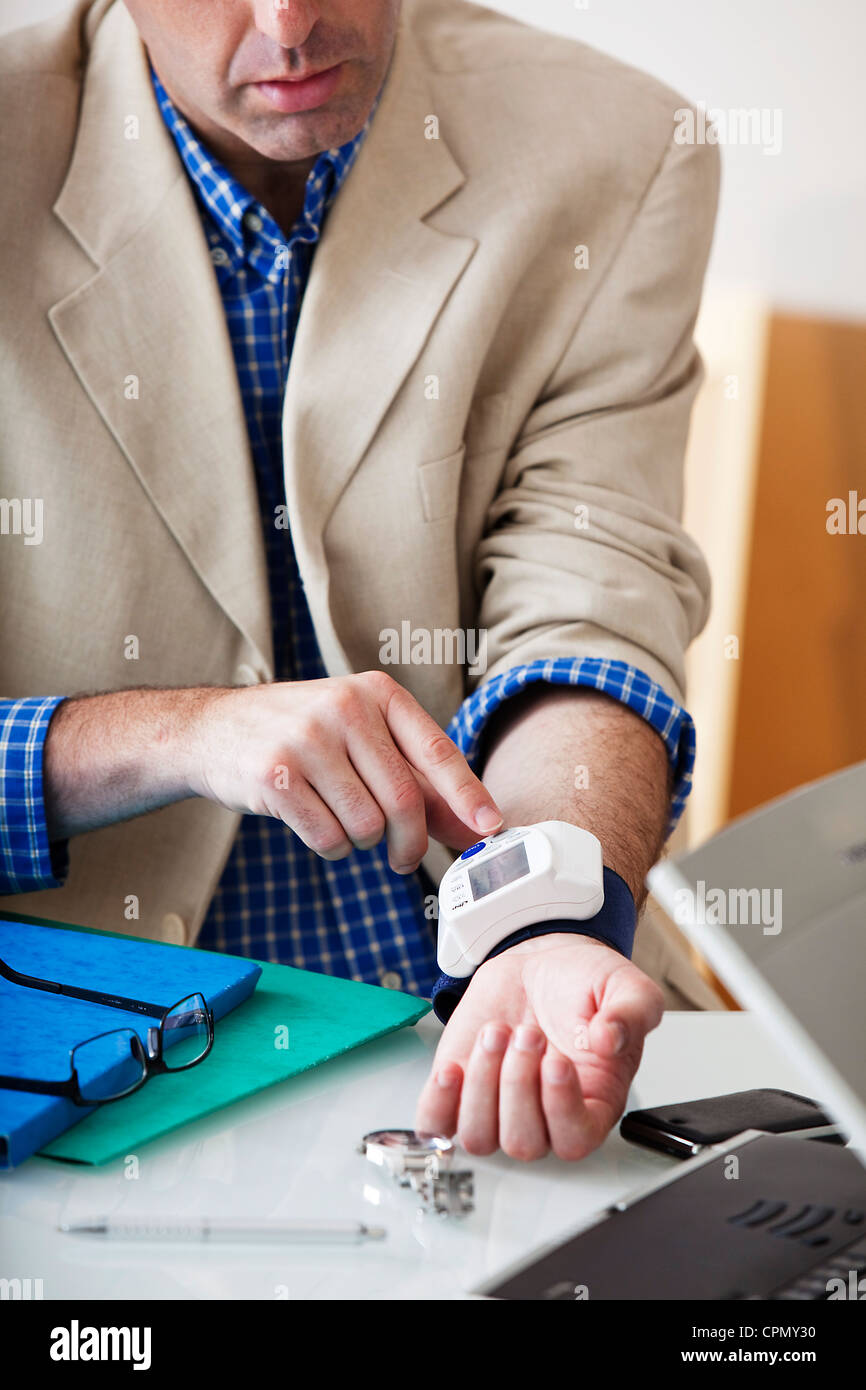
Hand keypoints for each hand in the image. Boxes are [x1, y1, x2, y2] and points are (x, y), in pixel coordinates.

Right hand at [187, 671, 502, 872]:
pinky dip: (331, 846)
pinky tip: (314, 822)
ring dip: (362, 842)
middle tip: (403, 859)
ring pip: (368, 825)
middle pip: (405, 800)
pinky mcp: (275, 775)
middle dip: (410, 843)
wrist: (214, 730)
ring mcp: (307, 739)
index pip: (436, 750)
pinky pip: (329, 839)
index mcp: (376, 693)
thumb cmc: (303, 737)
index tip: (490, 828)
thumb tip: (477, 829)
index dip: (467, 795)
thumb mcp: (362, 740)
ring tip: (340, 820)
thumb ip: (420, 781)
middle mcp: (344, 708)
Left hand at [415, 933, 663, 1159]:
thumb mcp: (625, 988)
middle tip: (527, 1032)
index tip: (557, 1060)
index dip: (560, 1108)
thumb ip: (631, 1013)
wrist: (541, 965)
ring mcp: (499, 1109)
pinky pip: (438, 1124)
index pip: (575, 1140)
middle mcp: (545, 1118)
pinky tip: (452, 1069)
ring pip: (480, 1137)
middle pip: (523, 1143)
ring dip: (481, 1084)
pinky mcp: (461, 1092)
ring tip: (496, 1032)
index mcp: (594, 1104)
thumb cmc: (584, 986)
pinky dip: (439, 1103)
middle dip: (518, 1083)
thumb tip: (610, 1039)